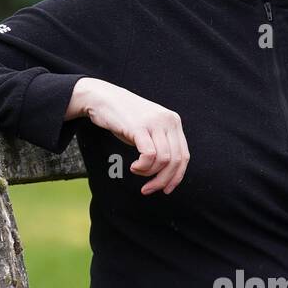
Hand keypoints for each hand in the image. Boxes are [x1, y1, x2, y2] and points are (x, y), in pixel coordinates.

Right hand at [68, 76, 188, 194]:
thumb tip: (167, 173)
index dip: (176, 177)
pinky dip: (142, 167)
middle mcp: (169, 121)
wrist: (103, 98)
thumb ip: (161, 145)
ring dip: (149, 173)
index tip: (166, 189)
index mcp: (174, 122)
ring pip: (163, 160)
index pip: (184, 156)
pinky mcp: (140, 127)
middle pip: (176, 161)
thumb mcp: (149, 129)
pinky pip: (149, 155)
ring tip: (136, 170)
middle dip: (162, 180)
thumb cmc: (124, 117)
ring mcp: (155, 123)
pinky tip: (133, 166)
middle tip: (148, 189)